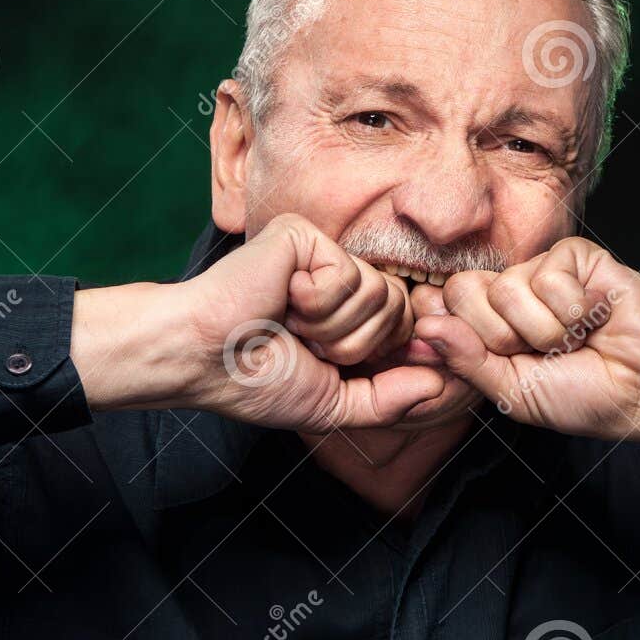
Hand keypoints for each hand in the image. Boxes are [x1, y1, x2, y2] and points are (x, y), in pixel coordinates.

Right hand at [72, 213, 440, 431]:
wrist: (200, 357)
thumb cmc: (253, 382)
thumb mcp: (333, 405)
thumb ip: (389, 398)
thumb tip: (439, 384)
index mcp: (347, 314)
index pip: (405, 326)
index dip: (385, 353)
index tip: (339, 364)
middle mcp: (340, 278)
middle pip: (399, 310)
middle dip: (353, 345)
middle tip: (303, 343)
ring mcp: (323, 253)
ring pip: (379, 294)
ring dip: (330, 328)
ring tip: (287, 323)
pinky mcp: (305, 234)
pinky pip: (349, 275)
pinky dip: (315, 304)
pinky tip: (281, 299)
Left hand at [412, 236, 639, 441]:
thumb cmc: (588, 397)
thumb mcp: (514, 392)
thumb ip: (467, 360)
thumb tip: (424, 328)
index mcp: (489, 326)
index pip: (440, 306)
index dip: (451, 328)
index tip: (487, 354)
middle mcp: (510, 293)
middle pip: (462, 291)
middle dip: (502, 337)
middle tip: (542, 353)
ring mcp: (541, 272)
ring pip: (506, 288)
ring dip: (546, 330)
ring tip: (576, 339)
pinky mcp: (575, 256)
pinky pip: (548, 274)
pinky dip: (573, 309)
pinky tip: (596, 316)